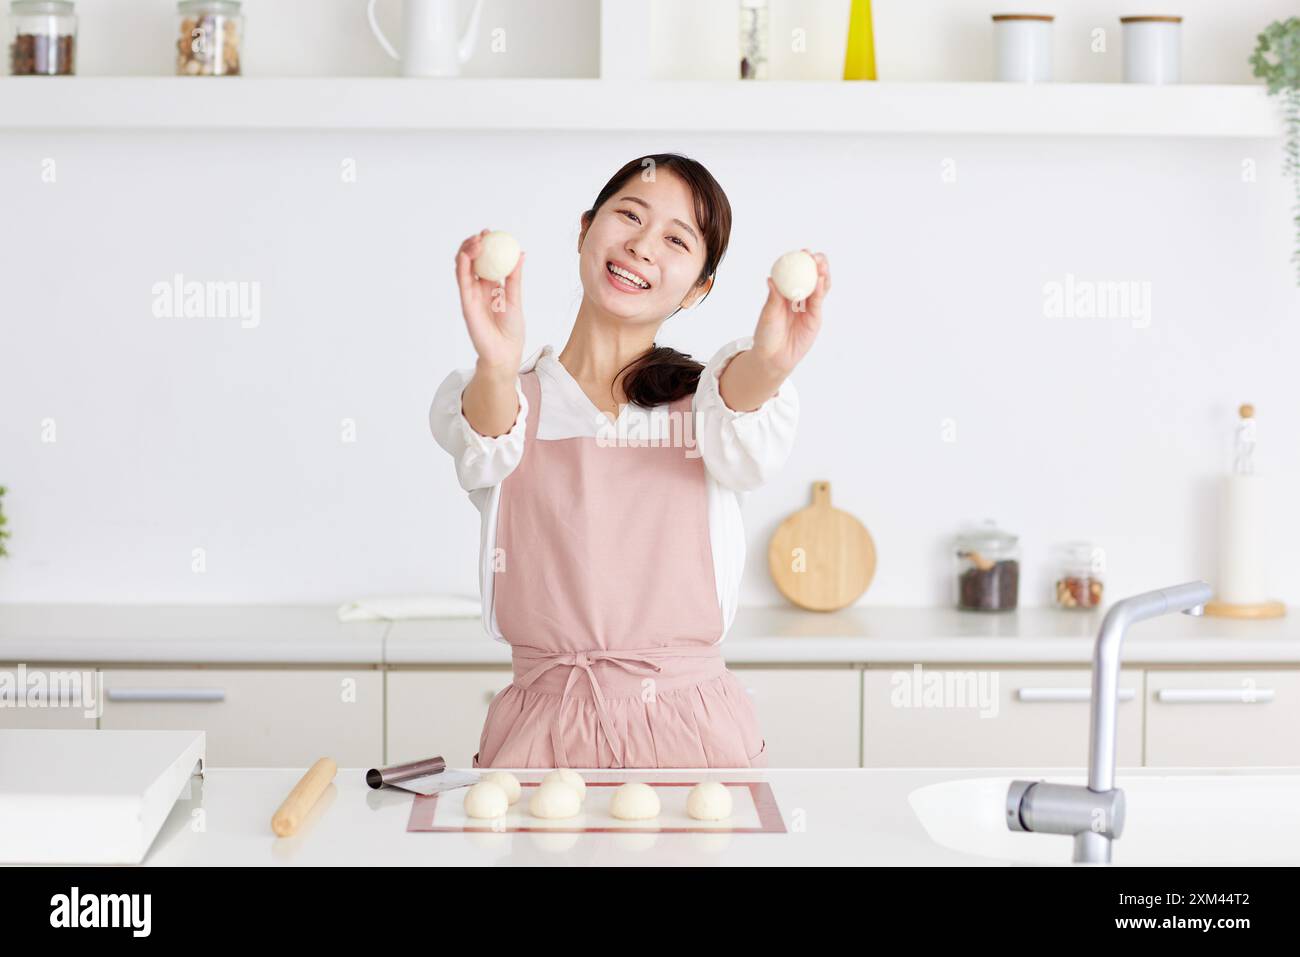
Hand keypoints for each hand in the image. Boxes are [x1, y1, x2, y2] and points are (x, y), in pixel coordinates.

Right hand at [455, 229, 524, 372]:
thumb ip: (514, 276)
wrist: (506, 351)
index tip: (490, 232)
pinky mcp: (466, 303)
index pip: (484, 260)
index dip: (485, 245)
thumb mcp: (515, 297)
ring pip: (462, 268)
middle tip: (482, 234)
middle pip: (470, 261)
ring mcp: (470, 295)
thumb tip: (521, 254)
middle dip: (473, 244)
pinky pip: (462, 282)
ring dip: (466, 251)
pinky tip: (466, 255)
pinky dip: (462, 267)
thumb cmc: (512, 329)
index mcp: (490, 286)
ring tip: (476, 241)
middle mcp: (478, 289)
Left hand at [751, 250, 829, 374]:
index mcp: (785, 294)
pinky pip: (818, 302)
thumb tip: (771, 279)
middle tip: (814, 256)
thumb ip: (773, 298)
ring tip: (821, 264)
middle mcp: (799, 299)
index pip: (795, 274)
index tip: (801, 252)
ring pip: (819, 287)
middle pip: (811, 278)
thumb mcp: (768, 314)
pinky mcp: (815, 318)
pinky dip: (820, 290)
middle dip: (816, 265)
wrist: (772, 357)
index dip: (800, 263)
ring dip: (822, 274)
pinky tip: (820, 281)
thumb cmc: (766, 335)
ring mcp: (808, 308)